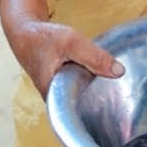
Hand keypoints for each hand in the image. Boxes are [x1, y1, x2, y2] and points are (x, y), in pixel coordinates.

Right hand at [4, 16, 124, 97]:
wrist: (24, 31)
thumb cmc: (43, 38)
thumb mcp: (72, 43)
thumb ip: (95, 57)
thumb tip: (119, 72)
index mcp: (54, 96)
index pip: (81, 114)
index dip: (102, 109)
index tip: (120, 105)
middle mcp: (54, 100)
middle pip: (84, 105)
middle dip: (102, 99)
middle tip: (122, 92)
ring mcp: (56, 94)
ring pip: (82, 96)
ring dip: (95, 88)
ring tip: (114, 84)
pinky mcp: (59, 86)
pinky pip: (78, 88)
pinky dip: (88, 81)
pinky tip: (100, 75)